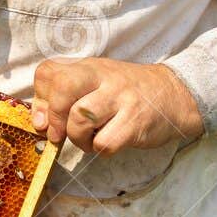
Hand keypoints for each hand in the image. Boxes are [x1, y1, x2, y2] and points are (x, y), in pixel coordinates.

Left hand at [31, 57, 203, 154]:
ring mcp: (121, 99)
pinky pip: (104, 143)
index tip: (46, 116)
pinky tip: (108, 143)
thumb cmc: (128, 93)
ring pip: (80, 119)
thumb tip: (40, 122)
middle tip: (59, 134)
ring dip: (78, 139)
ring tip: (89, 139)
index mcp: (90, 67)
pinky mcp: (135, 123)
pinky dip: (100, 149)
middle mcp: (105, 78)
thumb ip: (67, 96)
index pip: (49, 71)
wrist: (176, 95)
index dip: (40, 97)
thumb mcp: (97, 82)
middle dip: (55, 117)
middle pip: (63, 89)